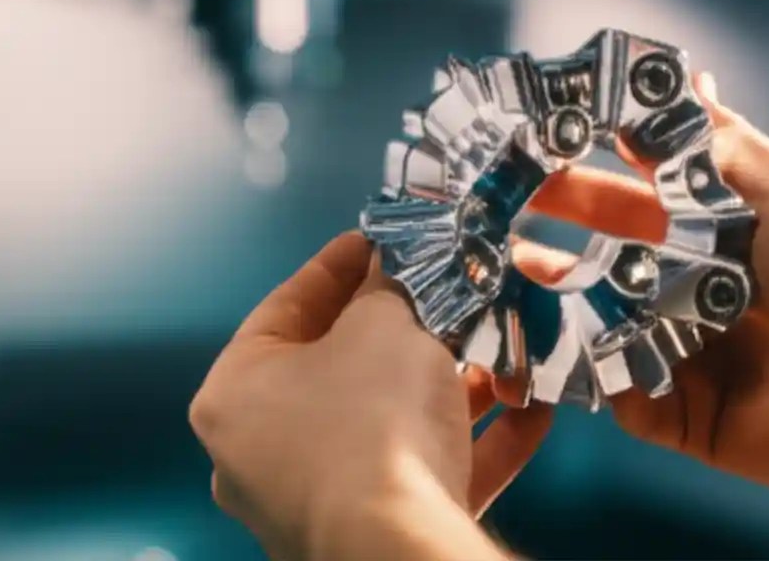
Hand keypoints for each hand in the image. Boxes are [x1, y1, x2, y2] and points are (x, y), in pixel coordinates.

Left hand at [189, 233, 550, 559]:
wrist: (400, 550)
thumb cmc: (371, 423)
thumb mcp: (385, 324)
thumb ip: (388, 285)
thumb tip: (392, 262)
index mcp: (237, 393)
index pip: (286, 306)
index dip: (341, 264)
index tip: (383, 238)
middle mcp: (263, 453)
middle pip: (343, 368)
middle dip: (406, 328)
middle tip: (447, 291)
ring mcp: (317, 501)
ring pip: (392, 424)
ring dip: (452, 385)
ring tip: (500, 347)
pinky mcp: (374, 535)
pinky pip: (427, 474)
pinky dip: (473, 441)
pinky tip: (531, 410)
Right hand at [526, 74, 768, 488]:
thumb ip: (724, 144)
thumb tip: (690, 78)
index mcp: (709, 242)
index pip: (625, 206)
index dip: (577, 183)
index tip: (527, 160)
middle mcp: (688, 298)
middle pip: (599, 269)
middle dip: (550, 245)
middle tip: (496, 224)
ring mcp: (683, 360)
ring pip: (602, 336)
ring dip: (558, 312)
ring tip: (511, 285)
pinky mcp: (687, 421)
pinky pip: (625, 401)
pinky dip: (598, 381)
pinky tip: (567, 353)